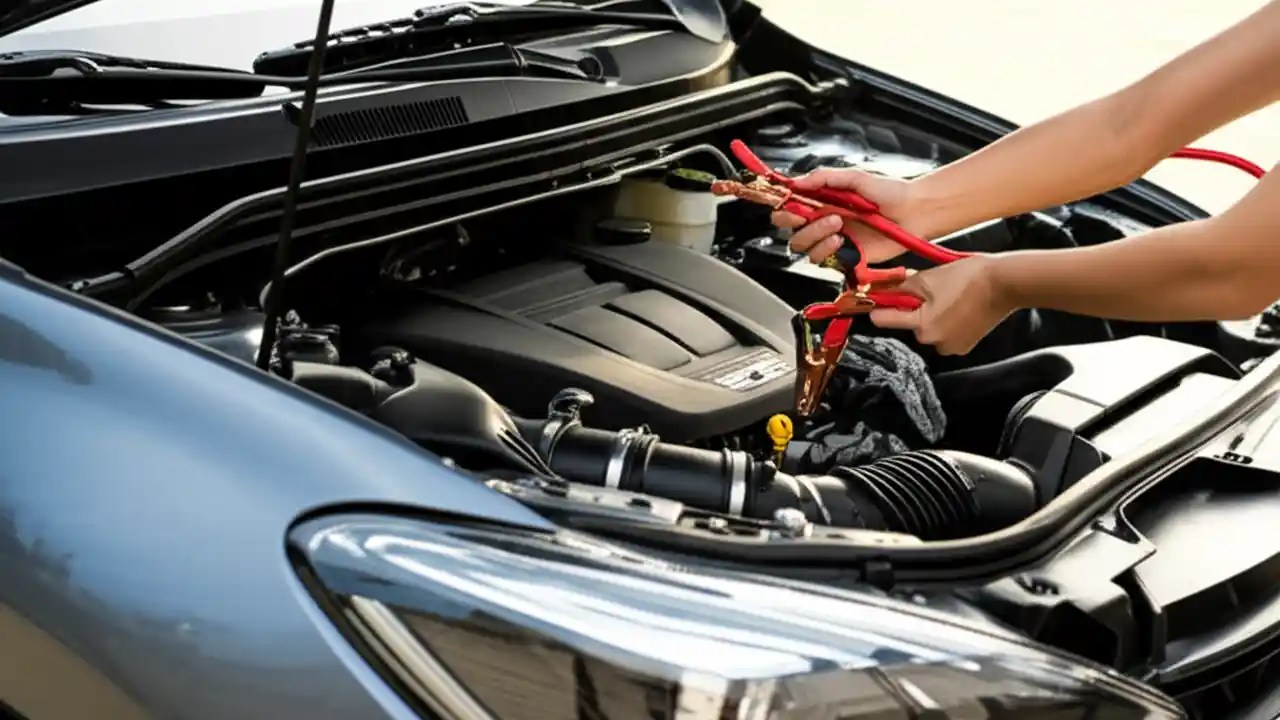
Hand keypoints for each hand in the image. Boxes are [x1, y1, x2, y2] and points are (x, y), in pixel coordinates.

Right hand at [770, 167, 929, 263]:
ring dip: (815, 237)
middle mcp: (824, 223)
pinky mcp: (845, 258)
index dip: (783, 210)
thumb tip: (796, 182)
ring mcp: (834, 242)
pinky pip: (824, 262)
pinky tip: (841, 240)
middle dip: (799, 225)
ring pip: (804, 249)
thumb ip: (823, 178)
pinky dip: (827, 251)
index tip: (790, 205)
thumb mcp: (855, 176)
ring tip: (838, 225)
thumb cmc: (889, 192)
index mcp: (822, 203)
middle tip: (820, 215)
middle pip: (792, 232)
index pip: (788, 210)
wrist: (914, 211)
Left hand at [867, 255, 1015, 354]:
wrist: (1005, 283)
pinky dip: (947, 321)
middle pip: (910, 324)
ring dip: (931, 314)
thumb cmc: (968, 278)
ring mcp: (951, 347)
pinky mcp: (965, 346)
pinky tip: (959, 306)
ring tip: (949, 296)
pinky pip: (944, 333)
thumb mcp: (926, 278)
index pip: (884, 319)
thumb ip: (898, 288)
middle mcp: (935, 343)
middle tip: (930, 289)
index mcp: (923, 327)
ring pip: (928, 328)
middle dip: (914, 308)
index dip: (878, 306)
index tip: (876, 297)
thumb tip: (878, 290)